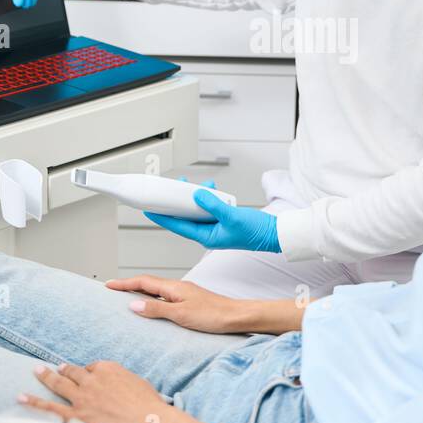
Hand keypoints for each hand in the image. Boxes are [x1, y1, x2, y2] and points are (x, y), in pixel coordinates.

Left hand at [19, 360, 223, 422]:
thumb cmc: (150, 406)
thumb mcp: (139, 383)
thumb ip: (123, 381)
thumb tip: (119, 386)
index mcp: (108, 369)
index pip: (94, 367)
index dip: (90, 372)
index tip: (88, 375)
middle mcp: (92, 380)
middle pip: (73, 372)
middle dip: (63, 369)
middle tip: (53, 366)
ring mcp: (82, 398)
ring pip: (59, 383)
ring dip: (45, 376)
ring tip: (36, 370)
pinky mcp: (76, 416)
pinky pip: (50, 408)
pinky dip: (34, 402)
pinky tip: (21, 398)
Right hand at [106, 275, 253, 333]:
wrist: (237, 317)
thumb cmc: (214, 315)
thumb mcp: (181, 314)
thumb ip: (156, 309)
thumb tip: (133, 304)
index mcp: (174, 287)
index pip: (143, 282)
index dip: (124, 283)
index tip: (108, 285)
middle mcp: (178, 288)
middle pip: (148, 283)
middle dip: (129, 286)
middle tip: (113, 290)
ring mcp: (185, 294)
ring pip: (157, 290)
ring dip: (141, 293)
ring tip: (127, 298)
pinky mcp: (191, 302)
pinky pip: (166, 297)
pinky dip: (154, 300)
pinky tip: (154, 308)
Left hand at [145, 187, 279, 252]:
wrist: (273, 234)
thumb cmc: (255, 232)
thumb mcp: (232, 216)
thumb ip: (213, 205)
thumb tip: (196, 194)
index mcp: (206, 237)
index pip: (178, 226)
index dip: (162, 218)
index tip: (149, 210)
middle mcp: (208, 232)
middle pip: (185, 216)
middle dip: (176, 202)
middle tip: (167, 190)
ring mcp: (216, 226)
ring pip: (197, 210)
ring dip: (193, 197)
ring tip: (190, 185)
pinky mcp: (224, 219)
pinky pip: (210, 207)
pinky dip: (208, 197)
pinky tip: (210, 188)